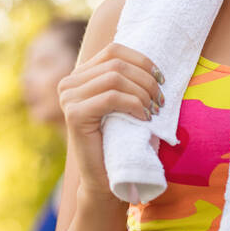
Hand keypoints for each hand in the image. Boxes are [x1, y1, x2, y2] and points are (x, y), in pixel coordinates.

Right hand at [57, 43, 163, 194]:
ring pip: (115, 78)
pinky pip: (111, 97)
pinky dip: (134, 105)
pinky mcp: (73, 114)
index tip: (162, 80)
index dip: (142, 61)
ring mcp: (68, 98)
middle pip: (116, 63)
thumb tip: (152, 60)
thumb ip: (127, 79)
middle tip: (161, 101)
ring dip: (142, 93)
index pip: (114, 51)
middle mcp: (68, 83)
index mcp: (80, 76)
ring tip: (154, 110)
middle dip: (146, 80)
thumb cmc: (122, 140)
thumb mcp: (125, 102)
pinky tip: (144, 119)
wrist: (107, 179)